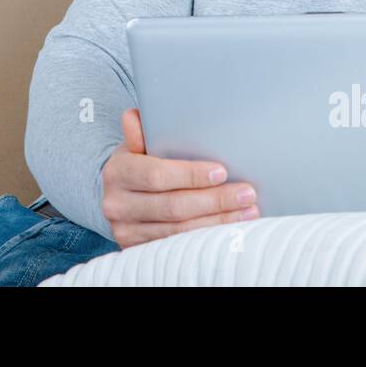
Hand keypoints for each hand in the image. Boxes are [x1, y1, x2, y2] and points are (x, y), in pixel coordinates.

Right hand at [101, 108, 259, 247]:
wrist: (119, 197)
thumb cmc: (137, 165)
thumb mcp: (135, 146)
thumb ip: (138, 132)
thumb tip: (134, 116)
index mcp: (117, 173)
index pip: (157, 175)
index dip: (191, 175)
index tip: (222, 172)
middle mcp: (117, 205)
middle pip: (173, 206)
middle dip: (215, 201)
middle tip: (247, 193)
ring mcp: (126, 231)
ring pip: (180, 231)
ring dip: (218, 222)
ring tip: (248, 211)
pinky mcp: (138, 250)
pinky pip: (178, 247)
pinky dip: (207, 237)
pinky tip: (231, 228)